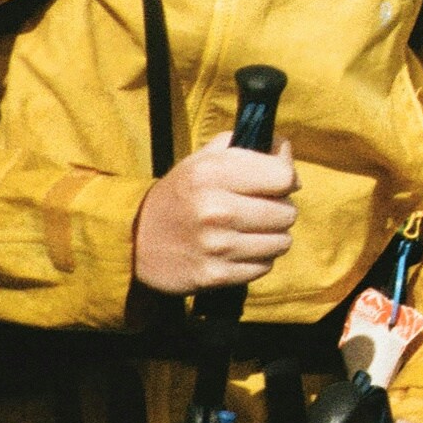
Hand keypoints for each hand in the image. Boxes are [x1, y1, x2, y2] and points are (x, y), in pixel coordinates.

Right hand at [131, 132, 298, 293]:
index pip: (284, 177)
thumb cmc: (182, 194)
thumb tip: (286, 150)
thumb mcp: (205, 160)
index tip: (274, 184)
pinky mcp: (215, 275)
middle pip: (288, 213)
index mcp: (213, 173)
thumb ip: (249, 147)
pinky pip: (264, 267)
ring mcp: (216, 246)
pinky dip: (256, 259)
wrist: (134, 239)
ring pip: (282, 242)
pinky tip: (236, 250)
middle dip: (279, 210)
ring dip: (271, 237)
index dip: (285, 179)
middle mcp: (215, 210)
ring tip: (248, 230)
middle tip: (258, 210)